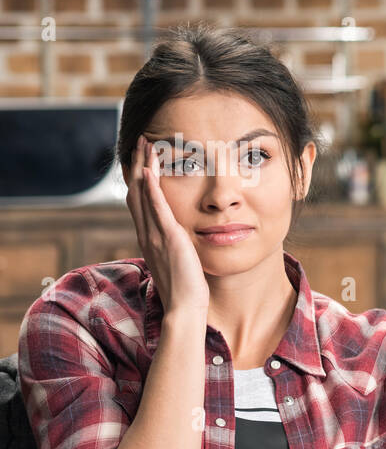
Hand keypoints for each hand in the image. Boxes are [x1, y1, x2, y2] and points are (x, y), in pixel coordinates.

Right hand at [125, 133, 209, 315]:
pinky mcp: (168, 238)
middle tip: (140, 141)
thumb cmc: (186, 289)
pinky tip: (150, 169)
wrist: (185, 307)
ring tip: (146, 144)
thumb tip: (180, 239)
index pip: (140, 202)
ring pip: (144, 194)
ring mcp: (155, 235)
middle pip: (137, 191)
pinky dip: (152, 188)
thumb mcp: (177, 262)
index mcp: (149, 238)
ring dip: (144, 166)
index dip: (140, 178)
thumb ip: (174, 247)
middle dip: (138, 164)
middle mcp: (147, 233)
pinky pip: (157, 208)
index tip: (143, 159)